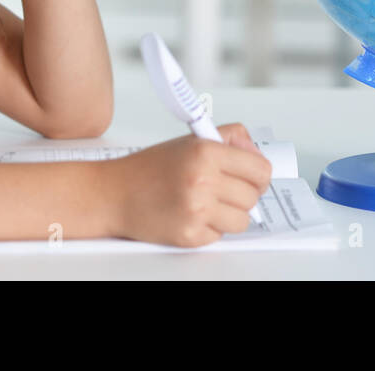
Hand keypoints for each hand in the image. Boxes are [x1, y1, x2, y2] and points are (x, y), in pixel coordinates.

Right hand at [105, 122, 271, 247]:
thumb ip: (229, 139)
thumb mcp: (191, 140)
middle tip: (224, 189)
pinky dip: (211, 228)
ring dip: (229, 214)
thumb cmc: (150, 168)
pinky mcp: (190, 235)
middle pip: (253, 197)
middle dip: (242, 194)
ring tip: (208, 203)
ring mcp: (197, 210)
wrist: (114, 194)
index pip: (260, 169)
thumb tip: (256, 153)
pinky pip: (221, 236)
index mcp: (205, 152)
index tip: (252, 177)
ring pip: (242, 220)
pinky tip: (192, 214)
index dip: (258, 175)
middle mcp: (202, 180)